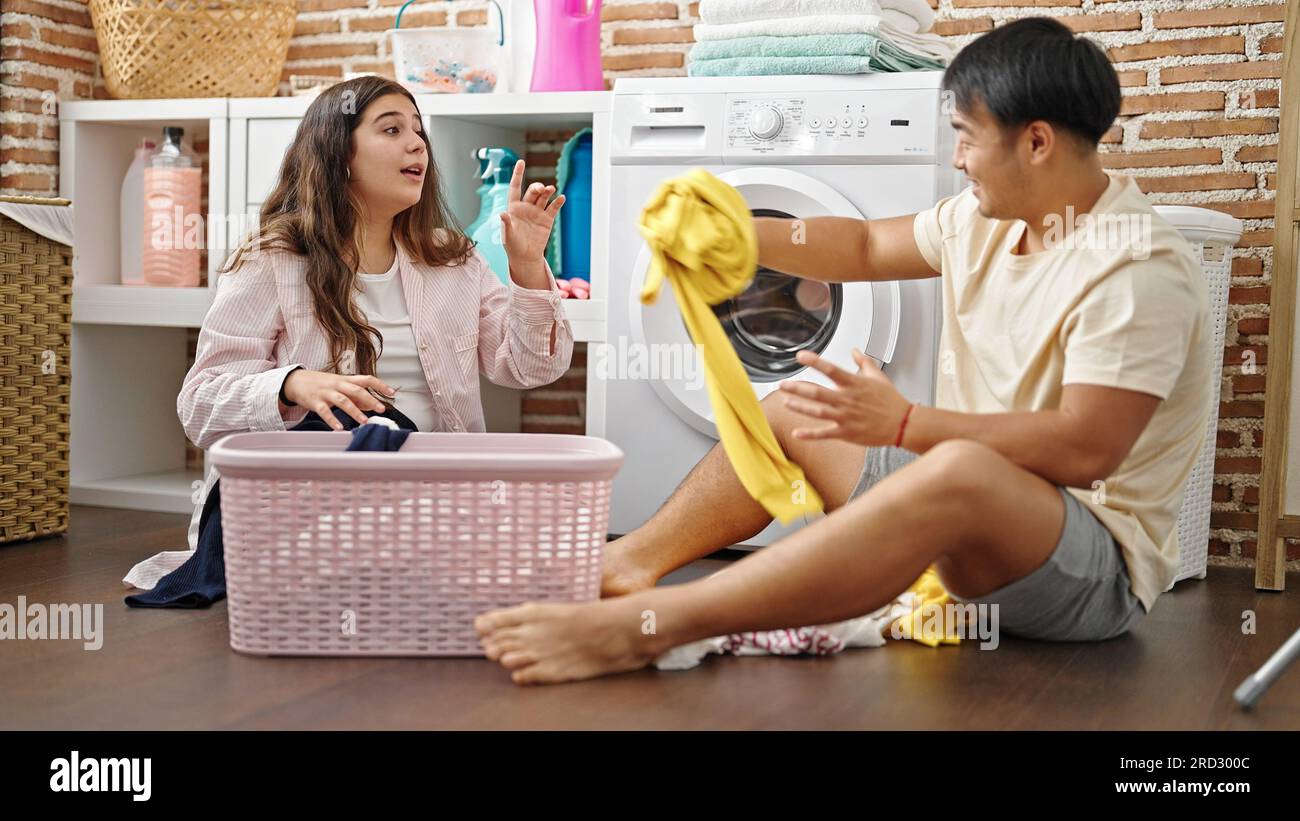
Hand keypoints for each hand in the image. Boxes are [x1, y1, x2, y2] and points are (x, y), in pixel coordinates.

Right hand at [281, 369, 396, 430]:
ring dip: (354, 411)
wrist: (295, 381)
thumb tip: (372, 405)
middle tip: (381, 409)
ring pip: (342, 401)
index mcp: (346, 380)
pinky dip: (332, 420)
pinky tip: (339, 428)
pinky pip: (324, 412)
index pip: (366, 379)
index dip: (380, 385)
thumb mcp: (340, 386)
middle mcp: (337, 384)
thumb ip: (356, 396)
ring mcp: (326, 393)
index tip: (393, 393)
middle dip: (370, 399)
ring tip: (364, 421)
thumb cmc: (321, 384)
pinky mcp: (315, 402)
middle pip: (356, 390)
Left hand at [501, 159, 563, 285]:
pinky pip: (553, 208)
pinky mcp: (547, 220)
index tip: (521, 162)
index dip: (517, 175)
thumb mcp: (507, 236)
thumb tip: (503, 214)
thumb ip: (506, 224)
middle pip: (532, 192)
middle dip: (537, 187)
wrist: (525, 257)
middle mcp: (526, 207)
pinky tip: (562, 198)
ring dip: (547, 192)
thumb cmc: (513, 246)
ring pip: (543, 197)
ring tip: (550, 189)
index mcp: (514, 208)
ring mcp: (537, 212)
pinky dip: (558, 202)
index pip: (515, 187)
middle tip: (541, 188)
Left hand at [778, 348, 912, 446]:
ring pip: (818, 412)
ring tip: (786, 402)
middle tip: (783, 384)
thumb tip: (854, 350)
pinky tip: (796, 433)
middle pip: (818, 392)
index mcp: (854, 384)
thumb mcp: (879, 376)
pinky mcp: (847, 433)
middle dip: (798, 388)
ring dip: (800, 407)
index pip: (831, 369)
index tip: (800, 356)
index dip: (814, 361)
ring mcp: (846, 417)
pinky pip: (825, 434)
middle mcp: (848, 400)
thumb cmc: (891, 401)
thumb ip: (864, 361)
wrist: (903, 423)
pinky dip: (810, 434)